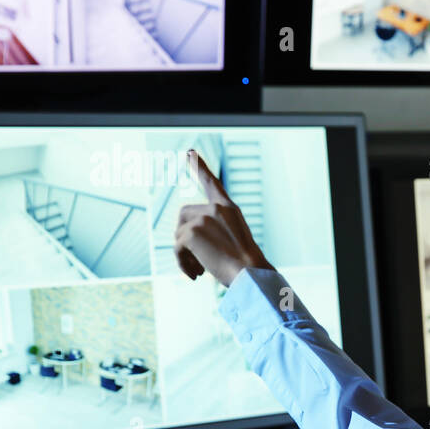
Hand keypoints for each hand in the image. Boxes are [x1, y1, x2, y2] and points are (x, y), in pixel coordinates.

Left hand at [173, 149, 273, 286]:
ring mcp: (203, 218)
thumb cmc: (247, 266)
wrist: (251, 274)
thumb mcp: (234, 241)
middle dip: (184, 234)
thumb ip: (214, 231)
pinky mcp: (191, 232)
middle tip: (195, 259)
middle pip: (184, 214)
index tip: (189, 152)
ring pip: (179, 233)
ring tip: (199, 272)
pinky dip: (183, 263)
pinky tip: (196, 276)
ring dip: (185, 254)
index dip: (199, 167)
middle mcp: (216, 208)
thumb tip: (185, 240)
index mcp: (229, 209)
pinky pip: (177, 247)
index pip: (212, 183)